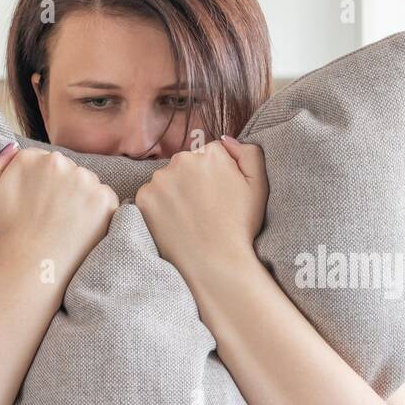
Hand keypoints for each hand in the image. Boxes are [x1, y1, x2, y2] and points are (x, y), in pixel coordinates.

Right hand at [0, 143, 119, 277]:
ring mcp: (86, 180)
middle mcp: (60, 162)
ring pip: (88, 184)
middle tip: (53, 217)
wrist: (34, 265)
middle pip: (69, 170)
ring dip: (82, 198)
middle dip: (64, 189)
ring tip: (67, 224)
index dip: (43, 186)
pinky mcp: (105, 198)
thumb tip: (12, 147)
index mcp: (31, 156)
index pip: (46, 163)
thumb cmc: (8, 233)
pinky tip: (82, 227)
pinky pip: (105, 198)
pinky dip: (98, 211)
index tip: (38, 205)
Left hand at [133, 136, 267, 275]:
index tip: (221, 196)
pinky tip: (176, 222)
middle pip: (187, 164)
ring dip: (176, 192)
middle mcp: (182, 160)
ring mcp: (160, 179)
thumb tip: (226, 140)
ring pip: (169, 179)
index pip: (211, 154)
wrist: (215, 263)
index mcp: (210, 154)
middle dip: (195, 180)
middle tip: (206, 209)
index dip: (218, 175)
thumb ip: (250, 153)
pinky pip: (152, 195)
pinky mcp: (144, 198)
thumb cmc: (240, 226)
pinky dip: (161, 206)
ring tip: (191, 218)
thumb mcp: (259, 186)